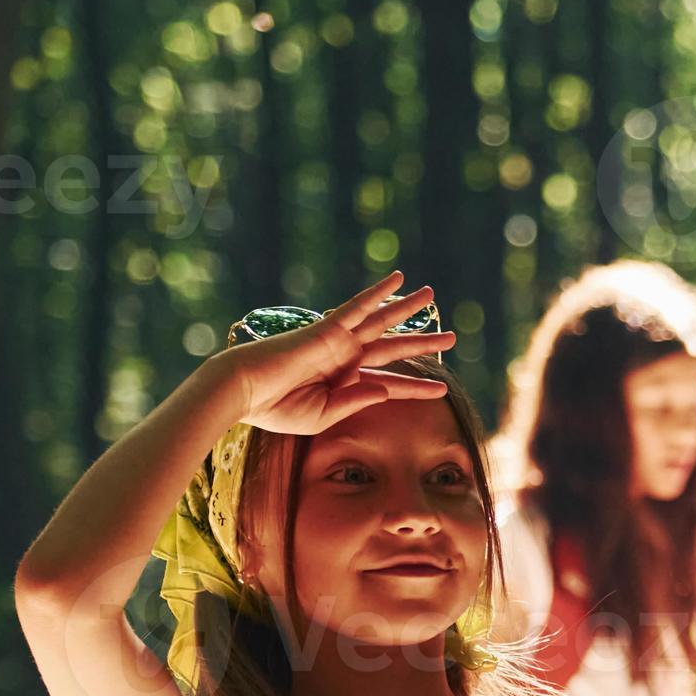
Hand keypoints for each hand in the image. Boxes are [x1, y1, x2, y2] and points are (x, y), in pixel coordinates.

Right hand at [207, 271, 454, 432]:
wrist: (242, 392)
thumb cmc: (274, 409)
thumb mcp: (321, 416)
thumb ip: (354, 402)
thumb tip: (385, 391)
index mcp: (343, 384)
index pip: (388, 384)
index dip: (416, 387)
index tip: (443, 390)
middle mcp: (345, 360)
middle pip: (392, 348)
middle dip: (423, 343)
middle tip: (452, 338)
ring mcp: (338, 342)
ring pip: (381, 322)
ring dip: (407, 309)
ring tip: (433, 296)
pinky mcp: (327, 328)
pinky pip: (358, 305)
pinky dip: (378, 292)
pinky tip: (399, 278)